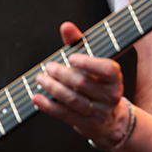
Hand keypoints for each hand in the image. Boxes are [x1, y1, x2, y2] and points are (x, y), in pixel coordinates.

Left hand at [32, 21, 131, 146]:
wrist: (110, 119)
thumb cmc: (97, 83)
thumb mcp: (92, 63)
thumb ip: (79, 43)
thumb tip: (66, 27)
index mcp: (114, 78)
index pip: (107, 70)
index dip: (88, 63)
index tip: (71, 58)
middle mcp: (110, 95)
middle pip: (83, 83)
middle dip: (62, 74)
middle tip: (48, 67)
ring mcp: (98, 112)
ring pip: (73, 99)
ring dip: (53, 88)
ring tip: (41, 79)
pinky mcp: (86, 125)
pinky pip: (65, 115)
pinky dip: (48, 106)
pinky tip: (37, 98)